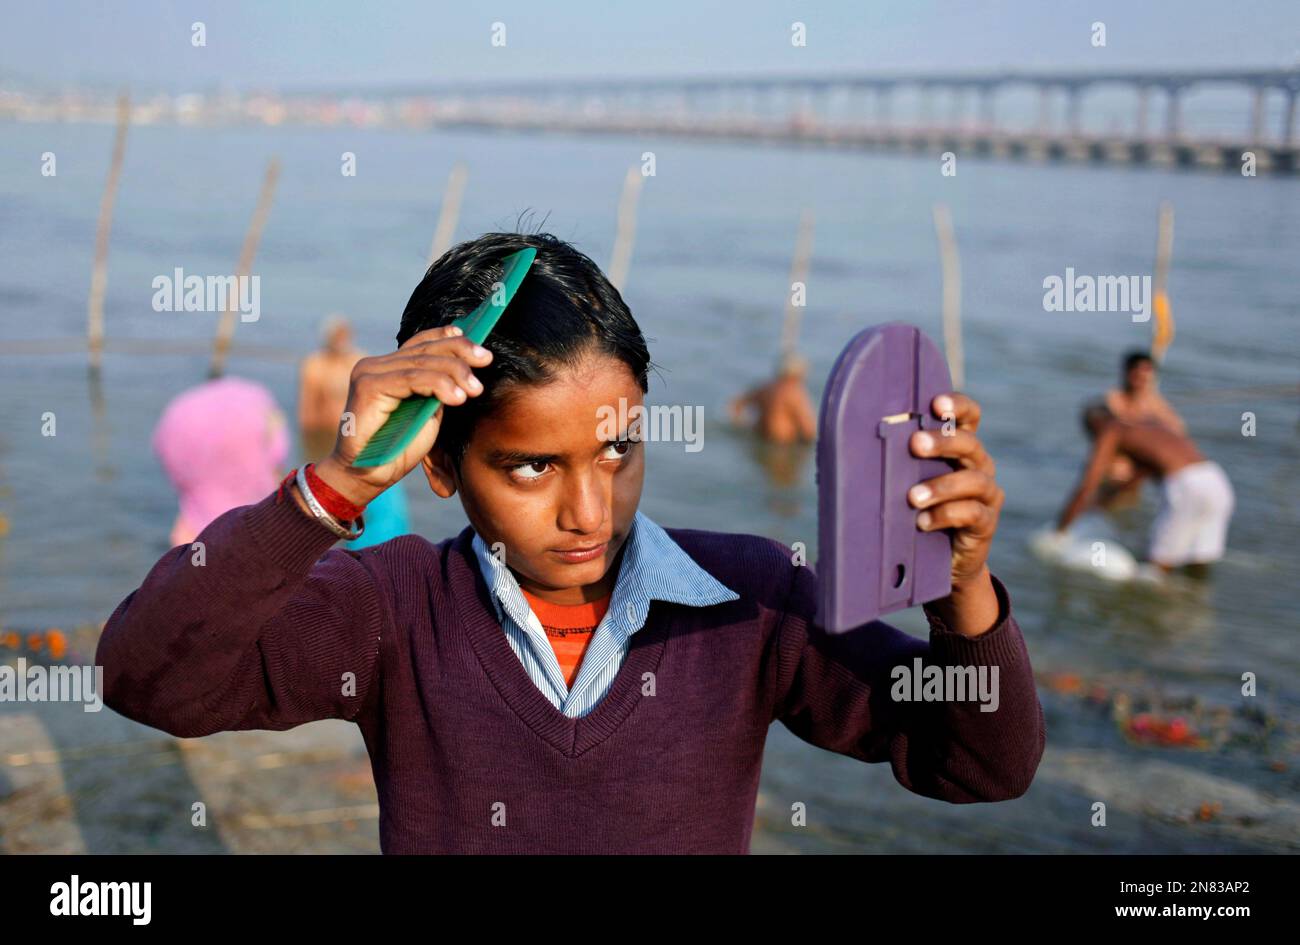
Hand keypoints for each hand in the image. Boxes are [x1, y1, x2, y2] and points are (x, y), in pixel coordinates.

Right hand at [312, 325, 492, 506]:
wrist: (367, 475)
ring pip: (422, 362)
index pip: (421, 343)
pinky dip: (438, 385)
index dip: (449, 338)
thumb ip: (438, 390)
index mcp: (388, 368)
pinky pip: (412, 378)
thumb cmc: (397, 448)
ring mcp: (370, 372)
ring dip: (455, 372)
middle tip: (486, 359)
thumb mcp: (426, 413)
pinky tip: (457, 397)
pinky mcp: (368, 386)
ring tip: (475, 389)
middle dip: (460, 352)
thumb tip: (464, 371)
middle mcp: (375, 365)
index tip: (477, 343)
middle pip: (425, 349)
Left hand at [907, 392, 1004, 634]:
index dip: (958, 406)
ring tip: (912, 497)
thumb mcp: (906, 481)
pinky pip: (971, 513)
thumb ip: (894, 461)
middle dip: (942, 442)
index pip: (968, 417)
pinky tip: (923, 522)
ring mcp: (986, 494)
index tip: (936, 404)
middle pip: (969, 444)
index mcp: (959, 448)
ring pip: (972, 480)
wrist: (943, 558)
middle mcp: (978, 465)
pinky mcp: (985, 523)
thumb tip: (849, 442)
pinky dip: (945, 515)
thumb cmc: (918, 509)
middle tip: (915, 444)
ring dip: (940, 486)